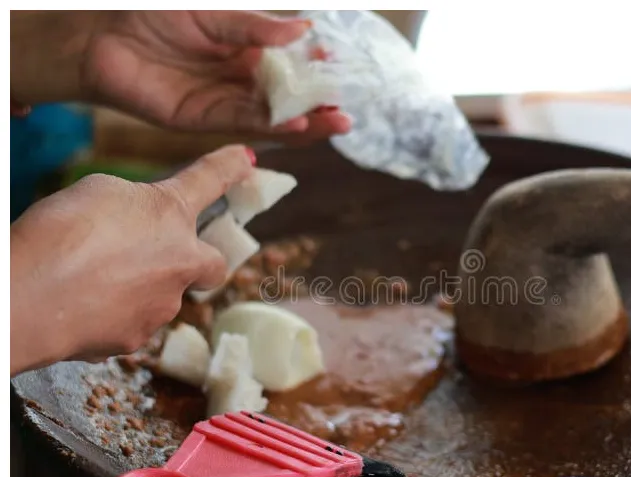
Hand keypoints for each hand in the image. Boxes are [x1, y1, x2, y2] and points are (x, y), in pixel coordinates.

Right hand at [10, 145, 253, 375]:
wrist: (32, 296)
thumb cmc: (62, 233)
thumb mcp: (100, 191)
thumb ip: (135, 204)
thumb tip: (143, 220)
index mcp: (171, 214)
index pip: (210, 180)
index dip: (230, 167)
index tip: (247, 160)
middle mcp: (181, 264)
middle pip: (210, 265)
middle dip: (196, 261)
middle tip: (162, 256)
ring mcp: (162, 308)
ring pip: (161, 297)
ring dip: (138, 288)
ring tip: (89, 278)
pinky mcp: (136, 340)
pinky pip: (127, 323)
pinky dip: (108, 316)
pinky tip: (78, 305)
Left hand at [11, 11, 350, 142]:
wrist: (101, 38)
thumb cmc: (153, 13)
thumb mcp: (213, 12)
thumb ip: (254, 27)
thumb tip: (303, 30)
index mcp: (244, 46)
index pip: (288, 61)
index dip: (313, 66)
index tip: (337, 64)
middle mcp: (239, 76)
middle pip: (287, 95)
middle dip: (318, 103)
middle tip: (346, 111)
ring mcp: (223, 99)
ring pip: (272, 116)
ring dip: (306, 122)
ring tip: (337, 123)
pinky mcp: (204, 119)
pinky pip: (245, 124)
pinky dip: (274, 128)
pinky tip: (299, 127)